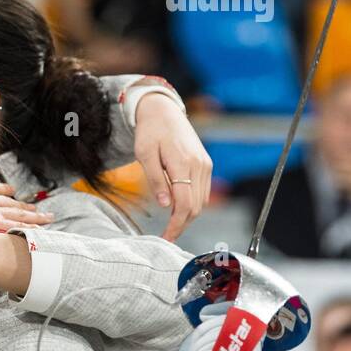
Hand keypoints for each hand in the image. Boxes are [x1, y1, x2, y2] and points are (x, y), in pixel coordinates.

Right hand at [0, 162, 52, 229]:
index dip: (2, 190)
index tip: (11, 190)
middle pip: (8, 202)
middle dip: (22, 205)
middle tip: (36, 208)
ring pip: (16, 213)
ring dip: (31, 215)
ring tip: (44, 217)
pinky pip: (14, 226)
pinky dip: (28, 227)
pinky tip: (38, 229)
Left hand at [133, 92, 211, 240]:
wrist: (163, 111)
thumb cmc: (150, 131)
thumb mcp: (144, 154)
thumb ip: (155, 179)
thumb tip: (165, 205)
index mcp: (183, 163)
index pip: (185, 204)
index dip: (176, 225)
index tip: (166, 239)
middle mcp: (199, 166)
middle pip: (196, 207)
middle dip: (182, 225)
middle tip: (166, 237)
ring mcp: (205, 165)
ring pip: (201, 201)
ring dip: (187, 216)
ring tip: (170, 225)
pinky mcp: (205, 164)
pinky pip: (202, 191)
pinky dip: (191, 203)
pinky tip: (177, 208)